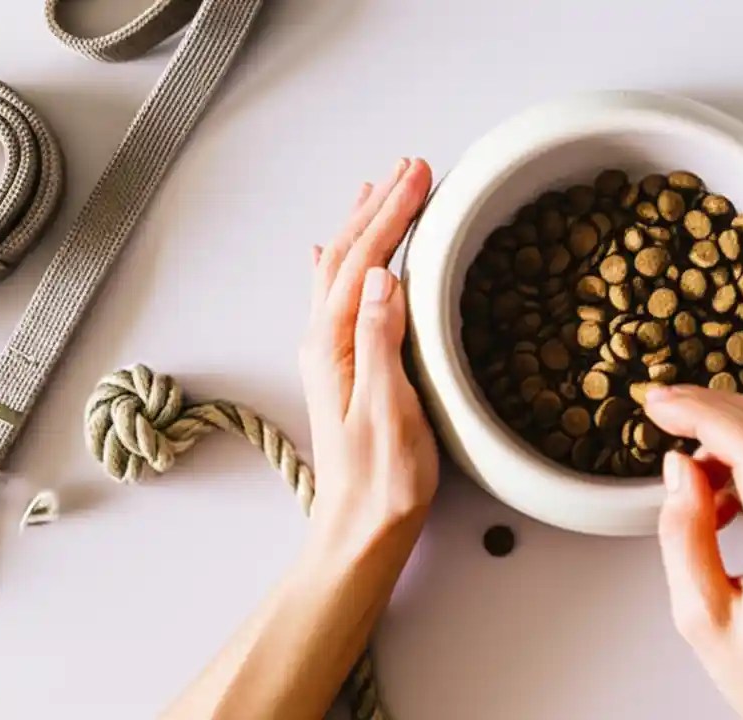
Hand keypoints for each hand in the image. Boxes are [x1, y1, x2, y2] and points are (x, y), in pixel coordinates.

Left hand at [298, 157, 438, 552]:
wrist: (360, 530)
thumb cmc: (381, 481)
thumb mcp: (389, 409)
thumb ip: (381, 340)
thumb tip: (384, 276)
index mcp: (334, 344)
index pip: (365, 260)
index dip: (392, 214)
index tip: (419, 175)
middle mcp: (323, 341)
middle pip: (348, 256)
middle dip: (379, 207)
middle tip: (410, 168)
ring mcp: (329, 354)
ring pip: (341, 271)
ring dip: (363, 227)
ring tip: (381, 191)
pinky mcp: (342, 367)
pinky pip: (338, 297)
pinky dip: (347, 263)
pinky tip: (341, 256)